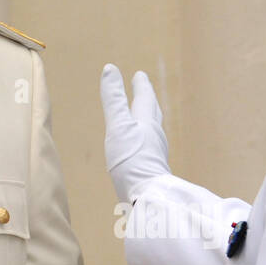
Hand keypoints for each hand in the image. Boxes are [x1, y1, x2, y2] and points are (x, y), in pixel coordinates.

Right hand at [99, 64, 171, 201]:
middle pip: (152, 112)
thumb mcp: (118, 124)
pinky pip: (149, 146)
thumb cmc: (131, 159)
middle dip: (147, 99)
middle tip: (144, 89)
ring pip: (153, 129)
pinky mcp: (152, 168)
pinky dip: (144, 138)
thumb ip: (113, 98)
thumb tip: (110, 68)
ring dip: (147, 118)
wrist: (147, 196)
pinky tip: (140, 148)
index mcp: (146, 121)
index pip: (145, 97)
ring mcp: (155, 152)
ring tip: (143, 115)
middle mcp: (154, 134)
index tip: (139, 74)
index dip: (141, 85)